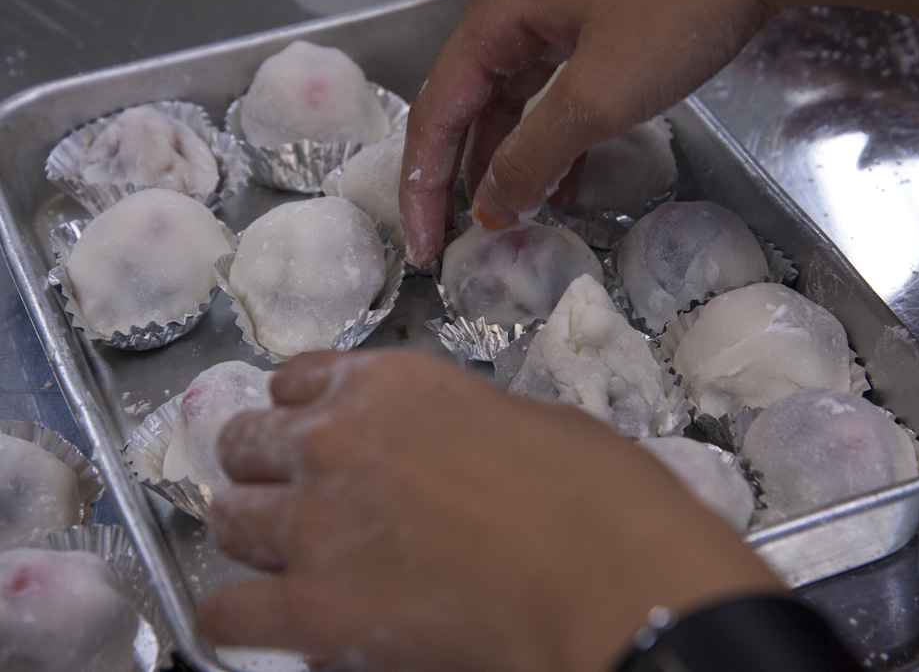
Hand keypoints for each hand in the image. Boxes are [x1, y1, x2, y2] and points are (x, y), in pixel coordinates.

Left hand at [196, 349, 781, 671]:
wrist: (612, 584)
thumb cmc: (599, 498)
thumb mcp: (528, 423)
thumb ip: (454, 426)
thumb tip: (441, 453)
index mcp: (390, 383)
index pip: (297, 380)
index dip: (303, 411)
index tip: (313, 435)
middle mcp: (334, 440)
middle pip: (246, 444)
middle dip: (267, 469)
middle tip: (298, 499)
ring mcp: (315, 524)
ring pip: (228, 519)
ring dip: (253, 534)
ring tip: (284, 557)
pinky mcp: (313, 610)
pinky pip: (226, 615)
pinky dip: (240, 617)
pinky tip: (269, 619)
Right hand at [398, 0, 781, 263]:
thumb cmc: (684, 3)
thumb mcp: (599, 96)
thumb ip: (534, 155)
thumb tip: (492, 205)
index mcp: (498, 13)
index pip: (437, 111)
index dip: (424, 184)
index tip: (421, 242)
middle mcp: (515, 10)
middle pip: (468, 107)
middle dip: (462, 178)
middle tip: (453, 239)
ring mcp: (555, 16)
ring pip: (511, 104)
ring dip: (509, 164)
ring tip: (510, 220)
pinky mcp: (593, 27)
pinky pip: (553, 94)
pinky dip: (553, 141)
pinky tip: (563, 183)